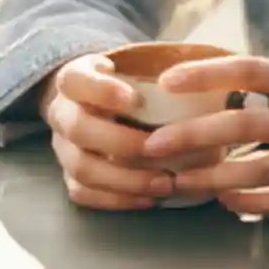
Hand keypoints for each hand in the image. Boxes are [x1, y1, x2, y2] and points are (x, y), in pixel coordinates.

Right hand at [39, 54, 175, 209]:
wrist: (88, 103)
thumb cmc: (121, 85)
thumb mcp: (130, 69)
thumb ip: (153, 77)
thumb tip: (207, 94)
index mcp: (73, 80)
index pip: (76, 81)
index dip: (103, 91)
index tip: (138, 99)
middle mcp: (61, 113)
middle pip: (78, 128)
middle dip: (121, 143)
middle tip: (158, 149)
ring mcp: (62, 147)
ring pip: (81, 168)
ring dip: (125, 180)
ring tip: (164, 184)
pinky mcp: (69, 175)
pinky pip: (83, 193)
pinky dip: (117, 200)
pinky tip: (149, 199)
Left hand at [138, 58, 268, 214]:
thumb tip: (219, 86)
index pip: (247, 71)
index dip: (204, 74)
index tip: (168, 80)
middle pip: (239, 126)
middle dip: (189, 138)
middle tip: (152, 146)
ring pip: (252, 171)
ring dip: (208, 178)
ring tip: (177, 180)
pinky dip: (246, 202)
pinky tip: (223, 200)